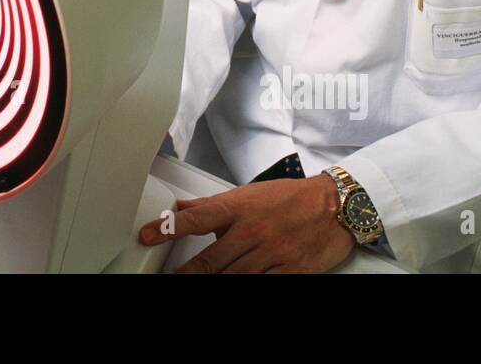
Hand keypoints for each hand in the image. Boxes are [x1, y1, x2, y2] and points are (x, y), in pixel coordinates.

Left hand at [138, 174, 355, 272]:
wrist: (334, 206)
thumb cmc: (289, 199)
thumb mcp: (247, 194)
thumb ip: (212, 205)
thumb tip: (181, 208)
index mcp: (239, 207)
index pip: (196, 217)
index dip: (168, 227)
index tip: (147, 235)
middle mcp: (253, 230)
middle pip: (212, 259)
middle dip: (187, 273)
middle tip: (171, 279)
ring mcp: (271, 253)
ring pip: (233, 277)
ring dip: (213, 282)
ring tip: (194, 282)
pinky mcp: (288, 271)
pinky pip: (261, 285)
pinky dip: (246, 286)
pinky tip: (233, 285)